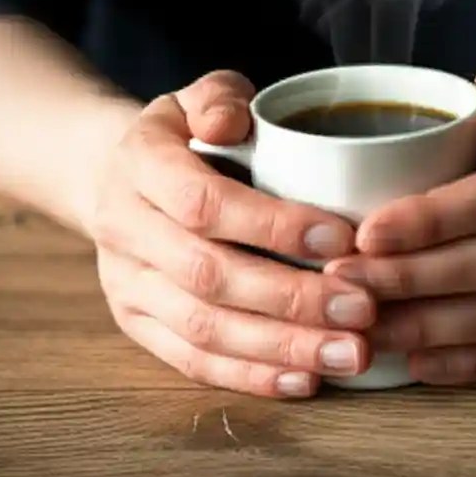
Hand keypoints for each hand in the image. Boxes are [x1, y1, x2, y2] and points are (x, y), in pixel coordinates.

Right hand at [87, 71, 376, 397]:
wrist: (111, 177)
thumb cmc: (182, 136)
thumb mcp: (196, 97)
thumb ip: (218, 97)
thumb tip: (233, 122)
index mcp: (140, 166)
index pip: (204, 203)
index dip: (273, 224)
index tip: (341, 237)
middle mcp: (124, 229)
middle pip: (209, 276)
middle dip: (292, 299)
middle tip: (364, 308)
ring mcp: (126, 285)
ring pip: (204, 329)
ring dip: (283, 347)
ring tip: (353, 352)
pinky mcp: (137, 326)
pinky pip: (193, 362)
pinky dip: (252, 376)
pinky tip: (307, 379)